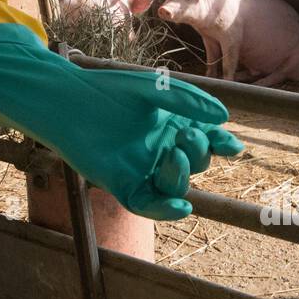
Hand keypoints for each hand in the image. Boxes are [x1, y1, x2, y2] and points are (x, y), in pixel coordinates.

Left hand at [0, 23, 243, 219]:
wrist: (66, 100)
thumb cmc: (108, 90)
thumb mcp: (153, 90)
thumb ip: (187, 102)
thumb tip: (224, 117)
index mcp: (173, 126)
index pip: (207, 140)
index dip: (221, 145)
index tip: (232, 147)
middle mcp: (161, 149)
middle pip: (195, 162)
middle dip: (199, 151)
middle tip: (186, 135)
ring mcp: (142, 169)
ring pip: (174, 185)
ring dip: (182, 175)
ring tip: (176, 155)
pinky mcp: (121, 184)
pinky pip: (147, 203)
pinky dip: (164, 209)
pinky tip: (180, 206)